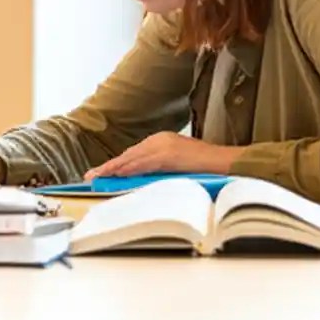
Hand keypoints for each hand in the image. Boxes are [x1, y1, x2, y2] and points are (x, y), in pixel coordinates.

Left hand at [85, 132, 241, 179]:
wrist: (228, 162)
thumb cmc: (207, 167)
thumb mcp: (178, 164)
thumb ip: (161, 168)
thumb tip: (142, 179)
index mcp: (162, 141)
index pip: (133, 154)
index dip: (116, 164)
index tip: (101, 172)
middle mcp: (160, 140)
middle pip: (129, 155)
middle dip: (110, 167)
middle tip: (91, 176)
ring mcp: (164, 146)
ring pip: (132, 158)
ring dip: (114, 168)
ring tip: (97, 176)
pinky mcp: (169, 155)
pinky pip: (144, 163)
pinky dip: (129, 169)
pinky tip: (117, 174)